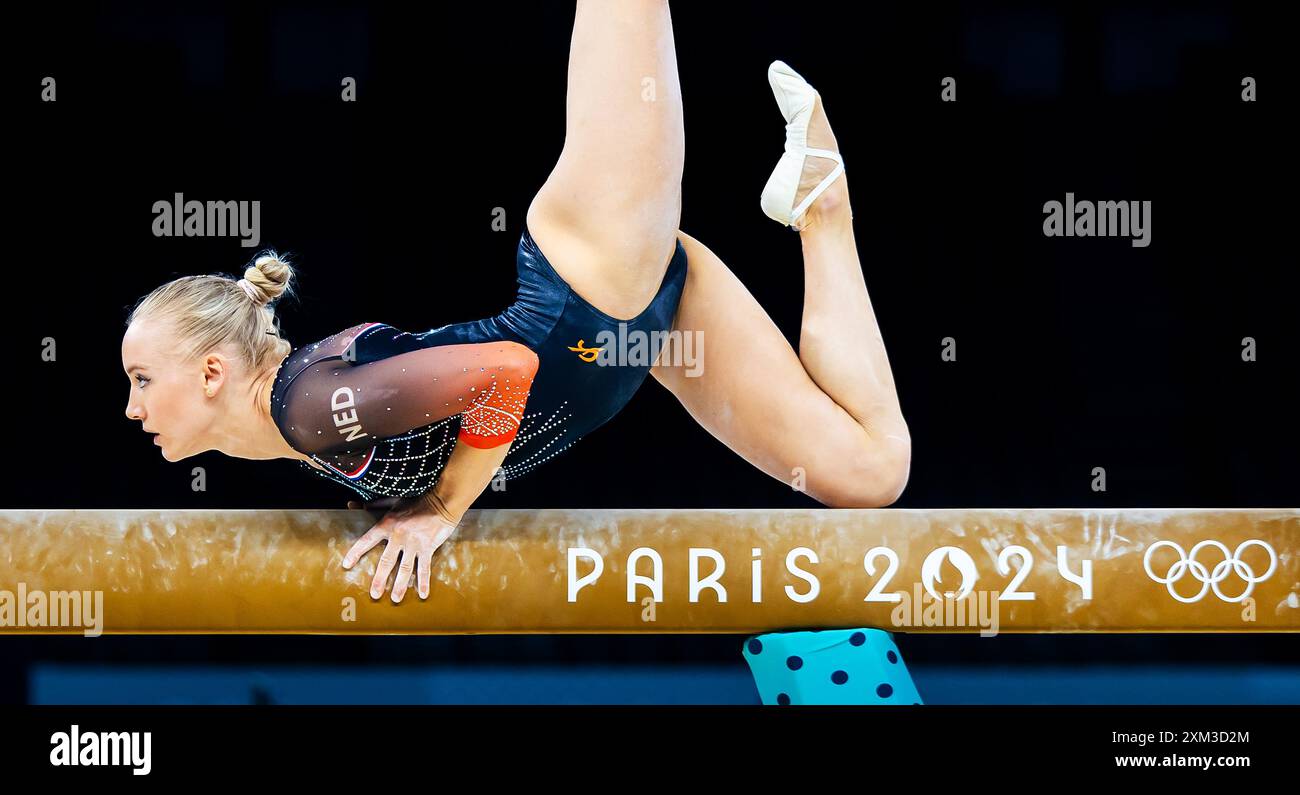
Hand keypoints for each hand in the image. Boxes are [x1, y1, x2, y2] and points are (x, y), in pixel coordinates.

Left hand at [341, 494, 459, 602]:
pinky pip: (424, 567)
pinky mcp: (428, 547)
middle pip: (386, 561)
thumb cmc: (416, 500)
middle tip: (374, 595)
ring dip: (400, 585)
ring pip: (404, 568)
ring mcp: (413, 543)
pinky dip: (423, 582)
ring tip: (395, 599)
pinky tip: (422, 594)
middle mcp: (398, 536)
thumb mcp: (392, 501)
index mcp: (387, 524)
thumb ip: (372, 506)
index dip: (356, 552)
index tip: (346, 565)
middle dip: (380, 579)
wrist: (442, 501)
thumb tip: (352, 505)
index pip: (367, 540)